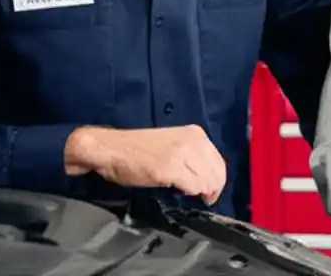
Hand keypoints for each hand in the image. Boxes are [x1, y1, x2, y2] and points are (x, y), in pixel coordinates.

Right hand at [64, 124, 226, 204]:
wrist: (110, 149)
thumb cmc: (137, 149)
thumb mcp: (172, 144)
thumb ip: (192, 155)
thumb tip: (207, 176)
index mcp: (194, 133)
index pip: (219, 162)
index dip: (216, 180)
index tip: (207, 191)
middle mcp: (191, 140)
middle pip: (217, 173)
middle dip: (212, 189)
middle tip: (202, 198)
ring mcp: (181, 153)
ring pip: (208, 181)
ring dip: (200, 192)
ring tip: (188, 193)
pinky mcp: (170, 168)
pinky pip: (194, 186)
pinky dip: (189, 192)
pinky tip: (178, 190)